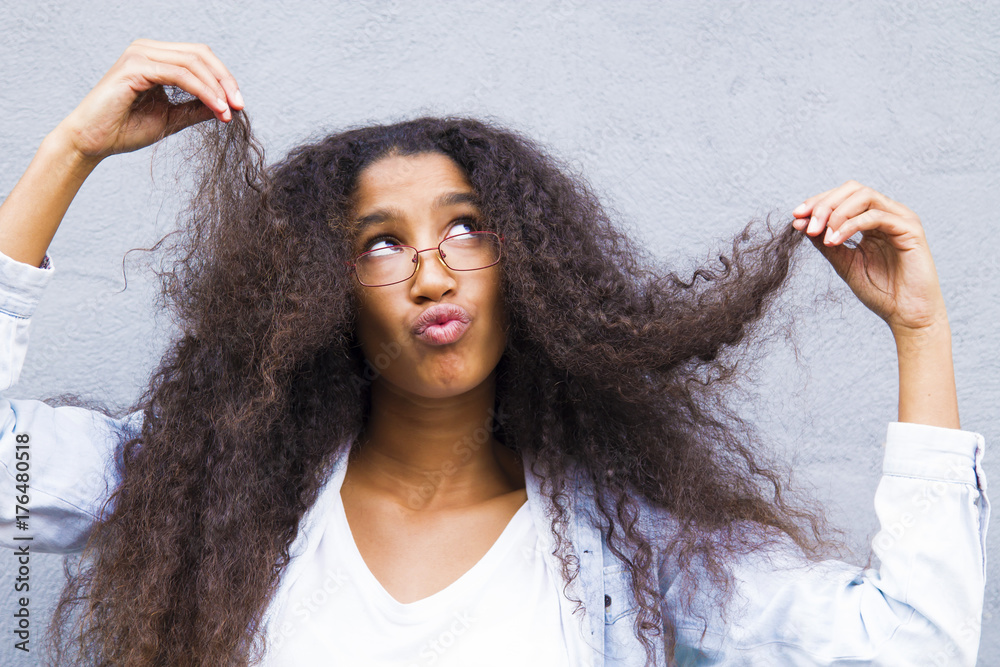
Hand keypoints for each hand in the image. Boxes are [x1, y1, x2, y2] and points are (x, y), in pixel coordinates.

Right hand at [53, 39, 243, 163]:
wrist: (92, 142)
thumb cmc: (125, 130)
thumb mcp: (172, 118)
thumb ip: (197, 108)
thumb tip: (228, 106)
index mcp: (155, 57)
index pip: (199, 57)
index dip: (224, 78)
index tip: (239, 104)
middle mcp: (147, 50)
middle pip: (200, 54)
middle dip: (225, 80)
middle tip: (240, 106)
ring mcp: (139, 55)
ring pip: (192, 63)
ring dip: (216, 88)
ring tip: (228, 111)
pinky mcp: (134, 67)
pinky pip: (179, 75)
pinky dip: (202, 91)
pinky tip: (216, 107)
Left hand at [792, 181, 948, 337]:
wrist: (907, 315)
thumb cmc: (880, 291)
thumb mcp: (844, 263)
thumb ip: (825, 242)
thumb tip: (800, 223)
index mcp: (873, 220)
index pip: (843, 196)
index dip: (818, 202)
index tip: (796, 217)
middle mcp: (888, 214)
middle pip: (853, 189)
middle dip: (824, 204)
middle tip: (807, 227)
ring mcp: (901, 219)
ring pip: (865, 196)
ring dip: (836, 213)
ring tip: (821, 236)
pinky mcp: (910, 230)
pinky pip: (876, 216)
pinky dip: (851, 226)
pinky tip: (835, 242)